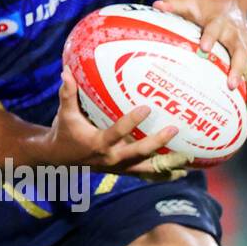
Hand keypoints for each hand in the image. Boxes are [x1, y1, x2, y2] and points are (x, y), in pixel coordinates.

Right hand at [46, 66, 192, 180]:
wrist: (60, 159)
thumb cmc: (65, 132)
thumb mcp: (65, 114)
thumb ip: (67, 93)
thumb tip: (66, 71)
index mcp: (98, 143)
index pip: (117, 132)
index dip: (131, 121)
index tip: (146, 108)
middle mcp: (110, 158)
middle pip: (138, 152)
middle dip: (157, 142)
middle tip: (174, 129)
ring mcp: (118, 167)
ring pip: (145, 167)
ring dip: (165, 164)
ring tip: (186, 159)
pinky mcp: (123, 171)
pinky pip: (144, 174)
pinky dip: (161, 174)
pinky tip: (180, 172)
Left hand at [153, 0, 246, 113]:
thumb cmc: (205, 4)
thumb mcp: (190, 0)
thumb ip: (175, 5)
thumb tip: (157, 6)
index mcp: (218, 21)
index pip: (214, 29)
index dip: (210, 38)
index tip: (204, 49)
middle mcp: (234, 33)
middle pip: (238, 50)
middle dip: (236, 67)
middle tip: (231, 84)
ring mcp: (244, 44)